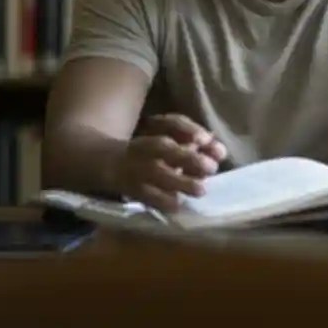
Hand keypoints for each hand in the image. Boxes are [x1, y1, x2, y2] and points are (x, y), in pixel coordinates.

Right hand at [113, 114, 227, 212]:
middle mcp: (145, 147)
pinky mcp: (133, 189)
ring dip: (182, 182)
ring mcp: (137, 168)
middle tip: (211, 168)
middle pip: (165, 148)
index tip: (207, 139)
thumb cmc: (150, 149)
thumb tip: (218, 148)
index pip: (173, 123)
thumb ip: (192, 140)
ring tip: (201, 190)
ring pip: (158, 174)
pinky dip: (165, 201)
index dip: (190, 129)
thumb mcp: (168, 137)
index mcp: (155, 129)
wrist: (109, 163)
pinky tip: (179, 205)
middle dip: (191, 158)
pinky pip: (149, 196)